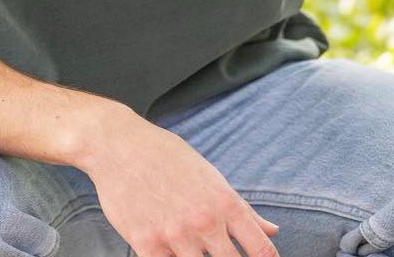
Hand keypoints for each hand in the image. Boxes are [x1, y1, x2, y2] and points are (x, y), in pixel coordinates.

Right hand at [80, 106, 280, 256]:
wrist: (120, 147)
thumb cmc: (168, 157)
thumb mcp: (212, 177)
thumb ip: (243, 210)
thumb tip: (272, 231)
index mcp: (225, 203)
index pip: (259, 248)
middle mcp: (204, 221)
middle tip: (221, 252)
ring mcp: (176, 236)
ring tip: (194, 246)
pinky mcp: (147, 245)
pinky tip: (172, 250)